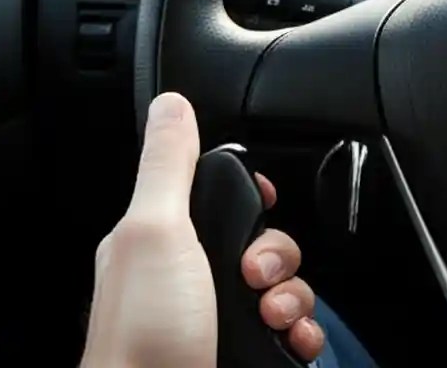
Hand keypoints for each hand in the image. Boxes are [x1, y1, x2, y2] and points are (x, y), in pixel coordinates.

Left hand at [81, 93, 324, 366]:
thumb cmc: (142, 339)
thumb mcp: (153, 233)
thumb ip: (166, 166)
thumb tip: (171, 103)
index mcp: (161, 243)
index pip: (220, 199)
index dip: (251, 199)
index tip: (259, 209)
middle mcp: (191, 280)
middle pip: (265, 242)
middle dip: (278, 256)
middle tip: (253, 277)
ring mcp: (219, 319)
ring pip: (286, 287)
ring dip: (295, 299)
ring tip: (272, 320)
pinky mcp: (246, 352)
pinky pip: (296, 331)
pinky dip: (304, 333)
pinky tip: (291, 341)